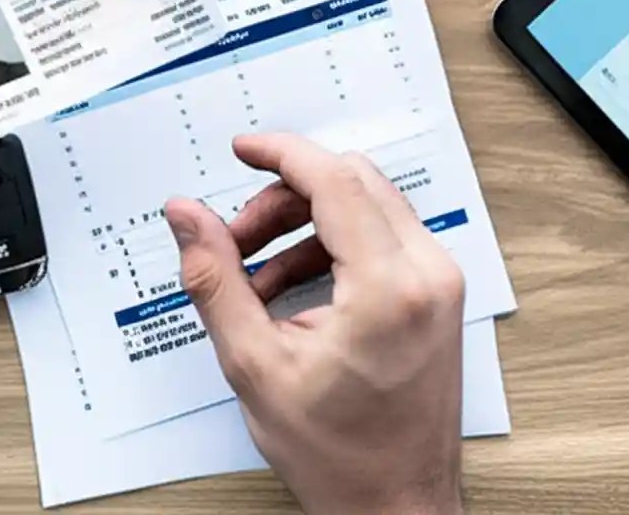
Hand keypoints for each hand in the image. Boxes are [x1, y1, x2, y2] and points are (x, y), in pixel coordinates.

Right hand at [165, 134, 465, 514]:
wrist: (397, 507)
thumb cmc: (343, 457)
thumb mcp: (256, 367)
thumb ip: (215, 279)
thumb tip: (187, 219)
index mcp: (390, 289)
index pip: (334, 180)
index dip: (280, 154)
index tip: (243, 149)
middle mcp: (428, 276)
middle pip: (351, 183)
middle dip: (283, 197)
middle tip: (237, 235)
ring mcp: (440, 284)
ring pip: (367, 206)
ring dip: (305, 222)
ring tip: (256, 274)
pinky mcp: (437, 295)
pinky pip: (382, 238)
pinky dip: (332, 246)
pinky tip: (290, 289)